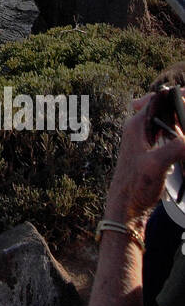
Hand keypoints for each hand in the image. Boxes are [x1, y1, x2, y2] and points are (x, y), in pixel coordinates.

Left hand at [105, 93, 184, 226]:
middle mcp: (139, 128)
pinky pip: (168, 134)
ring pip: (167, 121)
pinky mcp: (151, 151)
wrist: (126, 209)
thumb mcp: (156, 166)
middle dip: (180, 109)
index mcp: (137, 124)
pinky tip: (183, 142)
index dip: (176, 96)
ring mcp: (144, 139)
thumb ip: (174, 148)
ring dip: (179, 122)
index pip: (159, 99)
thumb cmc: (135, 187)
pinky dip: (178, 135)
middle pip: (164, 107)